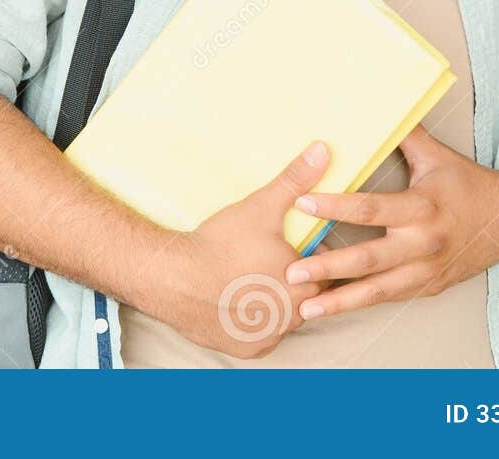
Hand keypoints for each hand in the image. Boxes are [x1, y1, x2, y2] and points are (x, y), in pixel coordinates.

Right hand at [150, 141, 330, 357]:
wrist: (173, 278)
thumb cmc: (220, 243)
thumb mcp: (261, 206)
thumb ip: (295, 180)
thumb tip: (323, 150)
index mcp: (305, 282)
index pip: (326, 271)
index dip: (310, 257)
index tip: (289, 246)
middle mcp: (293, 316)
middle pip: (307, 296)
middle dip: (295, 280)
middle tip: (269, 260)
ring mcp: (270, 335)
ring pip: (285, 318)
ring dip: (277, 303)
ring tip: (255, 279)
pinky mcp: (247, 349)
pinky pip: (262, 336)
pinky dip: (256, 322)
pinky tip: (242, 302)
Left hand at [282, 124, 498, 319]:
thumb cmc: (467, 184)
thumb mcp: (436, 156)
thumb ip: (403, 134)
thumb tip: (372, 101)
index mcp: (422, 208)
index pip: (371, 209)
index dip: (335, 206)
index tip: (301, 202)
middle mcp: (423, 244)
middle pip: (369, 259)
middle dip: (328, 266)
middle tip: (291, 271)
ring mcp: (425, 272)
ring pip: (377, 291)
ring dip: (339, 300)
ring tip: (304, 307)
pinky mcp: (426, 288)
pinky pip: (388, 298)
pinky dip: (359, 303)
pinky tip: (331, 307)